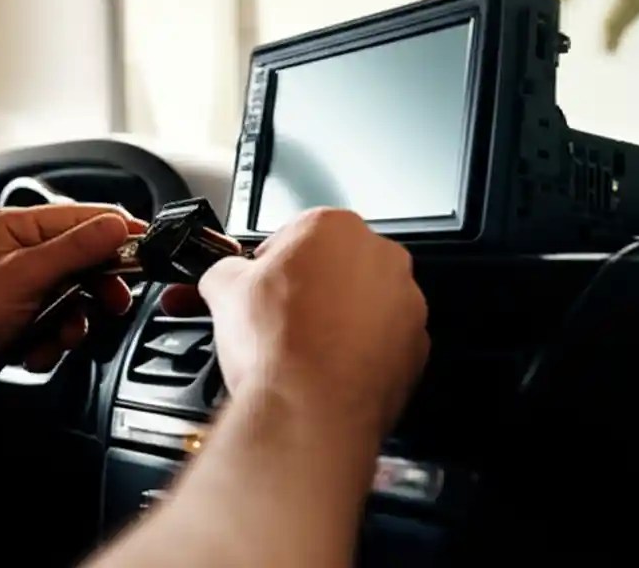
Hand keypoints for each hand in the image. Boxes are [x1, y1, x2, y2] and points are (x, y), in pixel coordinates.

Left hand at [0, 204, 146, 402]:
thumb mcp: (26, 275)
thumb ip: (76, 249)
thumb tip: (116, 227)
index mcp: (15, 228)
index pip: (81, 218)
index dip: (116, 233)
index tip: (146, 248)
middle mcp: (19, 256)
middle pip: (84, 262)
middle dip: (96, 288)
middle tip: (112, 303)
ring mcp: (21, 292)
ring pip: (76, 300)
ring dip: (72, 323)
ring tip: (59, 335)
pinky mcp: (22, 324)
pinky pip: (60, 328)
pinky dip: (53, 344)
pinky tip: (33, 351)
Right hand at [176, 208, 428, 434]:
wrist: (309, 411)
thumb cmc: (278, 346)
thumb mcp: (222, 288)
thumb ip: (227, 269)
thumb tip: (226, 275)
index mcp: (335, 228)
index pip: (295, 234)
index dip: (270, 264)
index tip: (259, 287)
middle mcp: (381, 258)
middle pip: (335, 267)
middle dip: (309, 289)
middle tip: (278, 319)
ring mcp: (406, 304)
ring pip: (363, 304)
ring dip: (337, 320)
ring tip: (302, 349)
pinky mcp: (416, 349)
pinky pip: (383, 342)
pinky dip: (359, 353)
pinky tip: (327, 369)